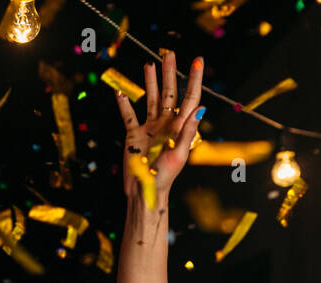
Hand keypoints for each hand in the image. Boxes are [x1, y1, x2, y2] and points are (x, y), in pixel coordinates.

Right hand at [115, 55, 203, 199]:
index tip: (198, 61)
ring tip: (149, 64)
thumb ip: (188, 131)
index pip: (189, 98)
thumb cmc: (164, 177)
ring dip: (150, 82)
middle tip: (170, 54)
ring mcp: (150, 128)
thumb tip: (200, 108)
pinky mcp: (134, 135)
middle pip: (169, 93)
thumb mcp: (179, 154)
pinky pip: (129, 116)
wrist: (144, 191)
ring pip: (151, 99)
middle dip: (170, 73)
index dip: (194, 79)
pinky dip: (124, 104)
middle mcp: (166, 124)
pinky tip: (120, 92)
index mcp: (179, 127)